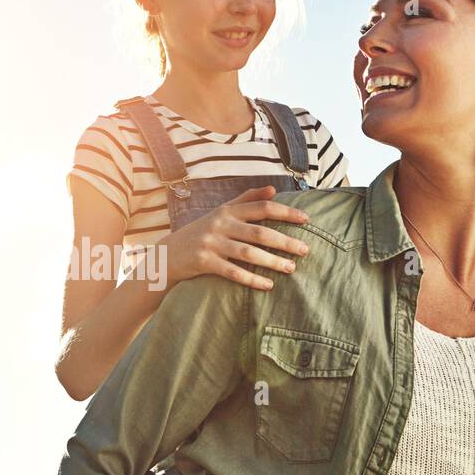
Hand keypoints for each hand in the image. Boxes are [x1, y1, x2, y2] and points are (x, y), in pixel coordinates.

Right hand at [159, 185, 310, 290]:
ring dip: (272, 262)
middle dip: (284, 241)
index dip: (286, 213)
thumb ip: (246, 199)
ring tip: (291, 269)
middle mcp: (220, 224)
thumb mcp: (221, 212)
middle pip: (259, 232)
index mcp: (227, 210)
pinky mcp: (203, 262)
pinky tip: (268, 285)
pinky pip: (233, 272)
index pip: (262, 207)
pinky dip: (252, 279)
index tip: (307, 220)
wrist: (168, 254)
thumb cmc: (202, 232)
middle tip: (305, 250)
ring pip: (248, 253)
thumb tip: (273, 188)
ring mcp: (211, 243)